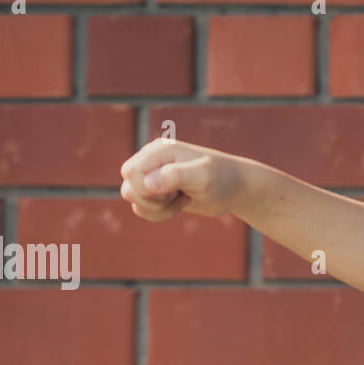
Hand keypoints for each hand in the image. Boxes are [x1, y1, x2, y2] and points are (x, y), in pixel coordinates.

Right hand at [118, 138, 244, 219]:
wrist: (235, 188)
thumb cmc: (222, 178)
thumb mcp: (203, 177)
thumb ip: (176, 176)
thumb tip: (148, 183)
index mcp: (158, 150)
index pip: (131, 173)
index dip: (148, 190)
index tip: (174, 191)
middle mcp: (151, 160)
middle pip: (128, 188)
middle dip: (152, 201)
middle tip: (177, 196)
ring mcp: (152, 175)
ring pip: (132, 199)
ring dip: (157, 209)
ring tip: (181, 200)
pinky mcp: (157, 191)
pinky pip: (142, 208)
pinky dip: (159, 214)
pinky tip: (179, 204)